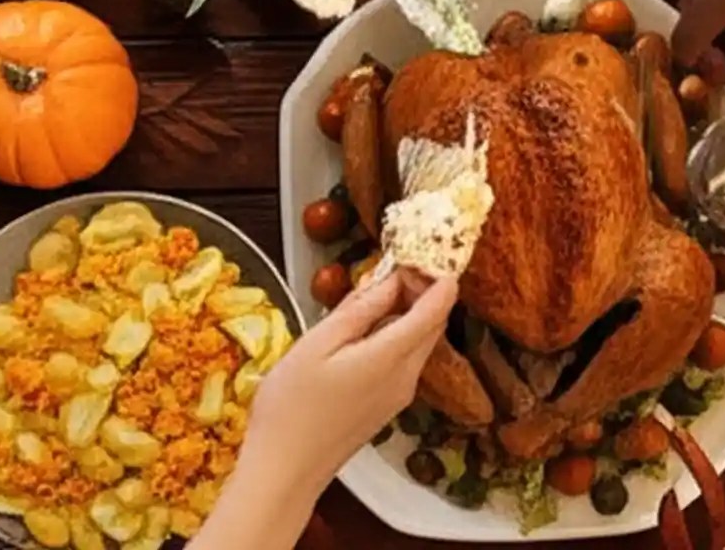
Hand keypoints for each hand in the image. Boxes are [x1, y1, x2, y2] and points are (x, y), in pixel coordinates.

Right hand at [237, 270, 457, 494]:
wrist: (285, 471)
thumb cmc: (292, 405)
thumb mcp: (319, 343)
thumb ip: (360, 309)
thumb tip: (390, 280)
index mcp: (393, 356)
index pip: (438, 306)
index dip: (434, 273)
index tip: (412, 253)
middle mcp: (408, 376)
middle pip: (434, 323)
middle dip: (421, 289)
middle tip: (387, 269)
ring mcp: (401, 394)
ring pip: (421, 341)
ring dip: (407, 312)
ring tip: (371, 295)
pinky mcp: (388, 406)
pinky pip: (406, 360)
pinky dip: (397, 335)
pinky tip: (364, 330)